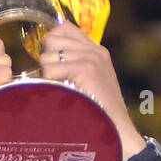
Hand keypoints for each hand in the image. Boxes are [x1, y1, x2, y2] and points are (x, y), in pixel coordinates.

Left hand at [37, 22, 145, 160]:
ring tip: (61, 90)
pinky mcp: (86, 69)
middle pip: (51, 39)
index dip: (51, 43)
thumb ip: (73, 67)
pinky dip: (51, 84)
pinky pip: (50, 69)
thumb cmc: (98, 115)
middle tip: (55, 81)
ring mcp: (91, 58)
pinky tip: (64, 96)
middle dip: (46, 59)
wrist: (116, 132)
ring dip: (47, 75)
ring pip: (47, 55)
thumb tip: (44, 59)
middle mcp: (94, 50)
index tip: (52, 64)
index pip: (63, 28)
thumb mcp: (89, 84)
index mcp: (95, 51)